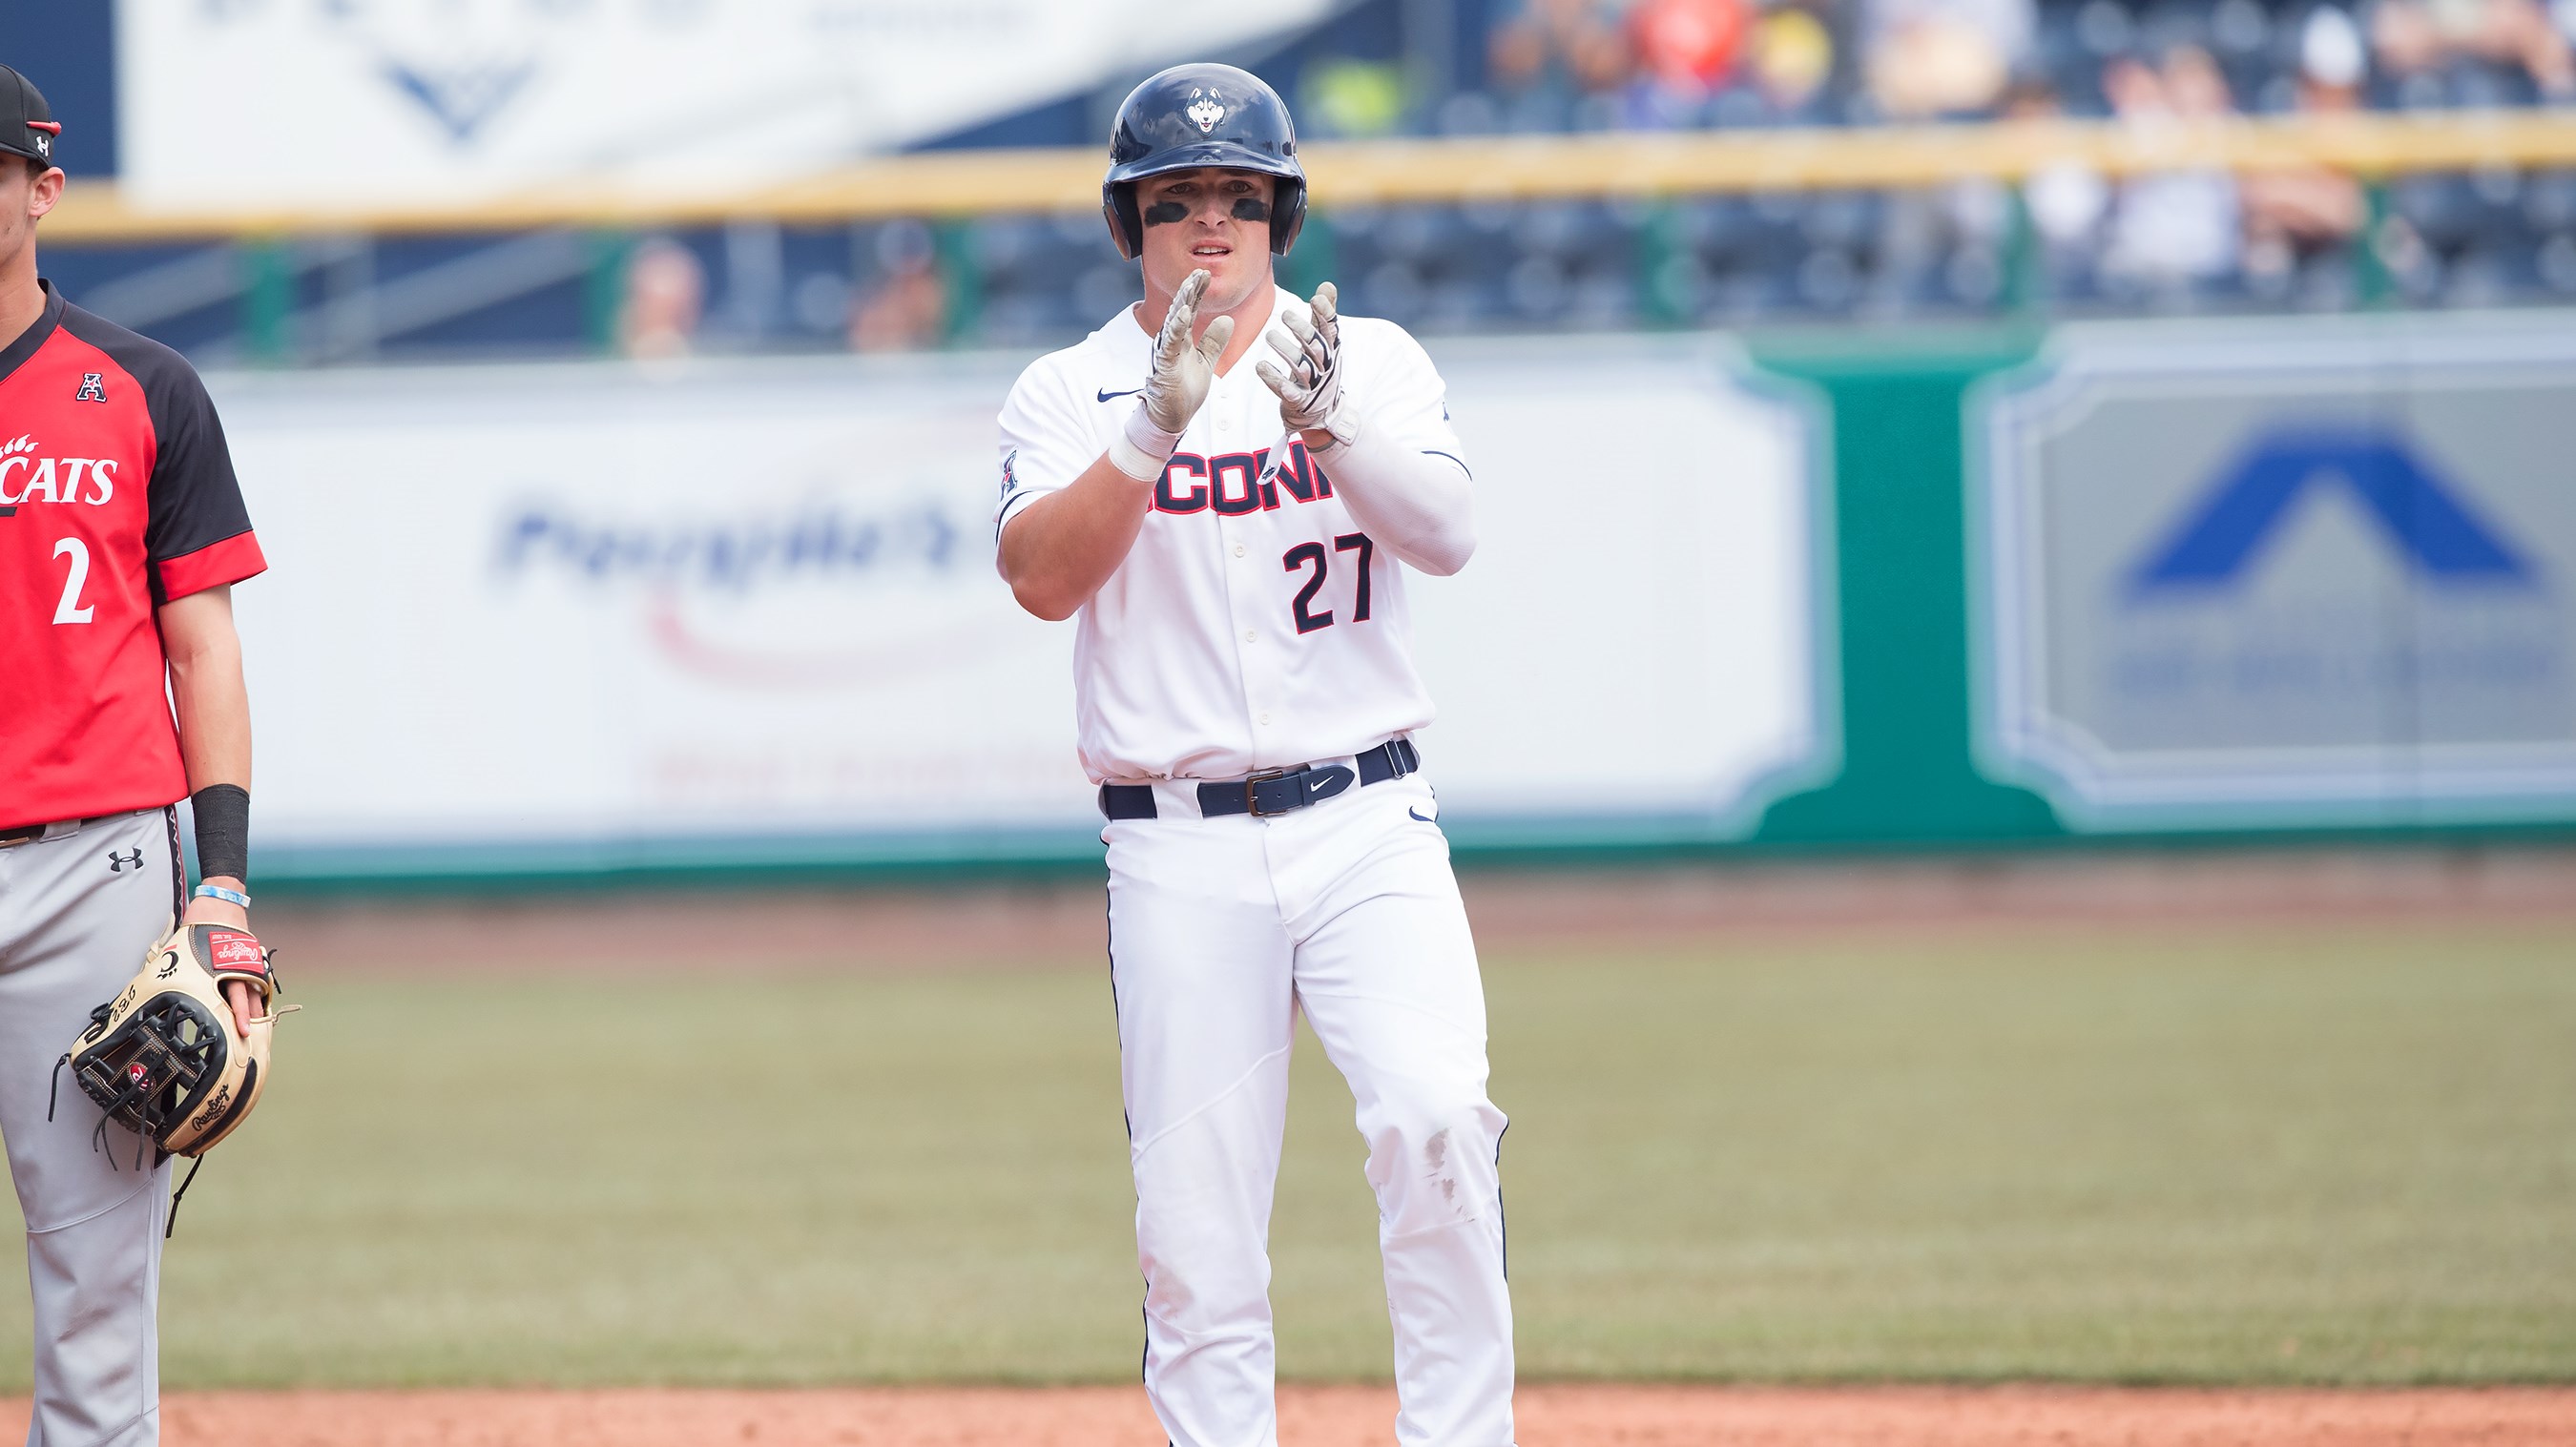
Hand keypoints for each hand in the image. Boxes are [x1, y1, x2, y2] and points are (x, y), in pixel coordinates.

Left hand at [179, 879, 261, 1036]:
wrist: (220, 900)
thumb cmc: (200, 922)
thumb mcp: (182, 946)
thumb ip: (176, 965)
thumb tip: (154, 982)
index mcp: (222, 966)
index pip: (236, 995)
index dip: (240, 1015)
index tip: (241, 1030)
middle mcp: (239, 965)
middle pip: (249, 996)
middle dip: (249, 1016)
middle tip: (248, 1035)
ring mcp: (246, 961)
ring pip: (254, 989)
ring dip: (254, 1007)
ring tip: (255, 1024)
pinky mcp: (249, 957)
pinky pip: (252, 979)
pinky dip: (253, 992)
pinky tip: (253, 1003)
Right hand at [1143, 269, 1235, 433]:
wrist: (1172, 418)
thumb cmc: (1184, 390)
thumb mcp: (1206, 362)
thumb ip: (1214, 342)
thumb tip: (1227, 319)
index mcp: (1182, 339)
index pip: (1190, 309)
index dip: (1197, 291)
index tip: (1206, 274)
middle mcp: (1172, 341)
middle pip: (1181, 309)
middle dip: (1190, 289)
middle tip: (1201, 271)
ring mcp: (1167, 352)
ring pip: (1174, 321)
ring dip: (1183, 301)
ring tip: (1192, 283)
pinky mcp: (1165, 365)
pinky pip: (1170, 342)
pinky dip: (1177, 326)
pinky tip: (1184, 311)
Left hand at [1256, 281, 1353, 451]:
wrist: (1321, 413)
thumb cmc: (1319, 370)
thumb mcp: (1325, 344)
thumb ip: (1324, 317)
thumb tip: (1327, 286)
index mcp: (1332, 351)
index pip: (1331, 331)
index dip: (1325, 315)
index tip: (1315, 299)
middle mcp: (1325, 368)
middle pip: (1317, 348)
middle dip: (1303, 330)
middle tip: (1286, 314)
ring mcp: (1313, 387)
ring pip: (1302, 367)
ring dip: (1286, 351)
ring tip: (1269, 336)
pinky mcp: (1299, 402)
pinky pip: (1287, 391)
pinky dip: (1274, 380)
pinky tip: (1260, 367)